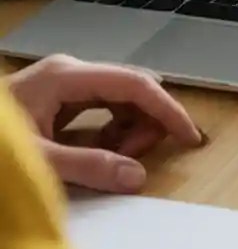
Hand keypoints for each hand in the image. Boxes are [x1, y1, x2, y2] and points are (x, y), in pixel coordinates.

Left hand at [6, 55, 202, 192]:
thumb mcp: (38, 160)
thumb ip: (89, 167)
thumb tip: (137, 175)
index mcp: (66, 76)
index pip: (135, 85)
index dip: (167, 110)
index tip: (189, 137)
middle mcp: (70, 72)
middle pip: (132, 88)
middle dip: (146, 122)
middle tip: (139, 157)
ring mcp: (63, 83)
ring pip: (120, 100)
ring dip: (128, 129)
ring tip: (115, 158)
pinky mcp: (58, 98)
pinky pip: (102, 110)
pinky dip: (111, 132)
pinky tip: (100, 152)